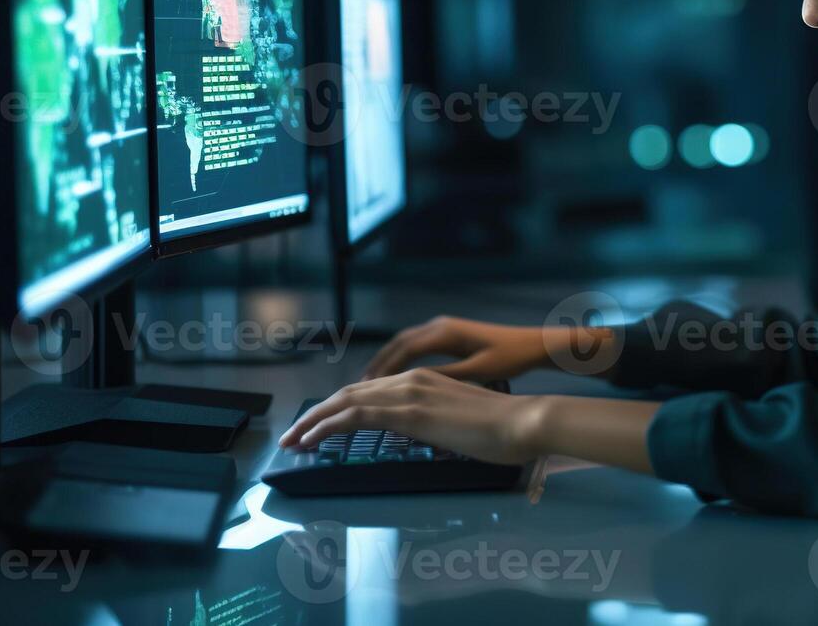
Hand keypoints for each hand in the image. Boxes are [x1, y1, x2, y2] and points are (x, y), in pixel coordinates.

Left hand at [278, 368, 547, 464]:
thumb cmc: (502, 428)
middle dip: (317, 414)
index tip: (320, 426)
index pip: (370, 391)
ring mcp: (411, 393)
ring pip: (347, 401)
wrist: (524, 422)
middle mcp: (412, 379)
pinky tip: (312, 439)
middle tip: (294, 435)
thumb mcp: (460, 423)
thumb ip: (438, 424)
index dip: (340, 408)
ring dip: (314, 421)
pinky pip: (357, 416)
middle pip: (351, 393)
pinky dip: (328, 426)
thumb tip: (426, 436)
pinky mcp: (411, 412)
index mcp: (425, 380)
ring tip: (293, 439)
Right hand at [362, 315, 610, 381]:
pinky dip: (400, 360)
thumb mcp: (479, 372)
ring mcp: (444, 328)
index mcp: (444, 333)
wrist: (536, 343)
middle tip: (355, 390)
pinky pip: (416, 346)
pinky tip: (395, 378)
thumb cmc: (512, 358)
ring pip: (404, 344)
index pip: (402, 351)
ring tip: (368, 386)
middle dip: (376, 366)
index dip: (381, 371)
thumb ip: (447, 377)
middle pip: (397, 345)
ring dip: (386, 363)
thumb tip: (413, 385)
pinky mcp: (450, 334)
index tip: (363, 391)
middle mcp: (440, 325)